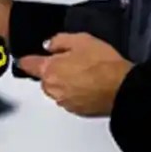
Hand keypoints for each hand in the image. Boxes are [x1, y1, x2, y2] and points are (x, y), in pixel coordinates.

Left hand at [18, 33, 132, 117]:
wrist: (124, 88)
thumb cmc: (103, 64)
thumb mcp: (81, 40)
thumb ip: (59, 40)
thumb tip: (49, 45)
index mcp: (49, 70)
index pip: (27, 64)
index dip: (26, 59)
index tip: (26, 58)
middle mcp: (53, 89)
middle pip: (44, 79)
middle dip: (52, 71)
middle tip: (70, 61)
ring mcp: (65, 102)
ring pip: (57, 90)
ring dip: (64, 83)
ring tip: (84, 73)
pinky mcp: (78, 111)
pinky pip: (70, 99)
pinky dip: (75, 93)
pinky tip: (90, 84)